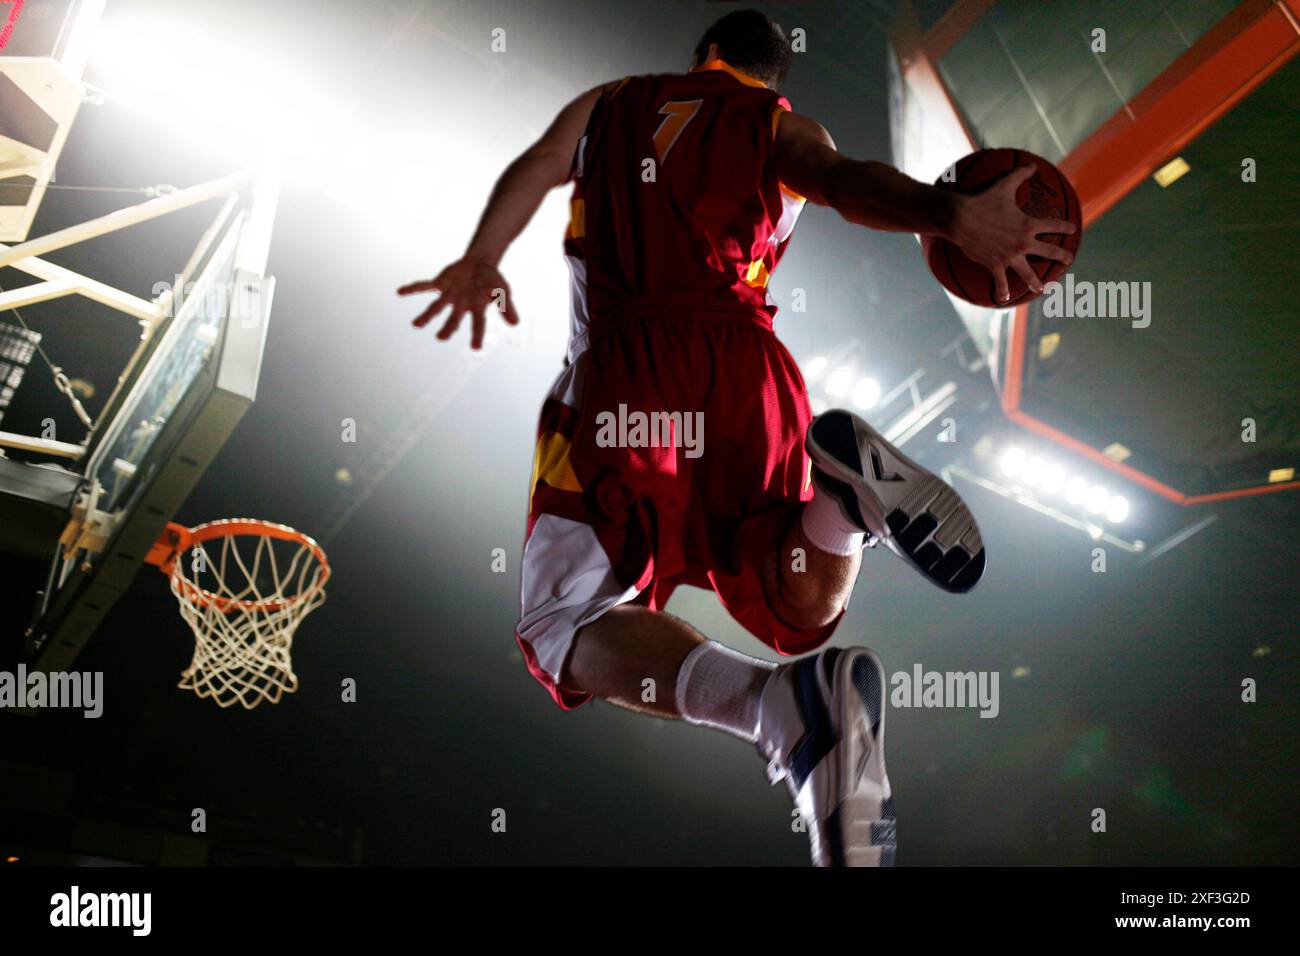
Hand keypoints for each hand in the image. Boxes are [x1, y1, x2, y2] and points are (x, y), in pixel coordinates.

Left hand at [398, 255, 517, 349]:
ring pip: (436, 308)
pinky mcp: (440, 284)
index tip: (476, 348)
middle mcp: (460, 306)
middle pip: (453, 320)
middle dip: (447, 328)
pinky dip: (413, 289)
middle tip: (441, 337)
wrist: (481, 262)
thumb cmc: (492, 279)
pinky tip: (400, 292)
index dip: (477, 335)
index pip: (478, 324)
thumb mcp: (502, 290)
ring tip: (416, 325)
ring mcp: (449, 296)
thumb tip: (515, 323)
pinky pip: (425, 287)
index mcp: (476, 309)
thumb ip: (506, 306)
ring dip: (426, 316)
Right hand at [948, 165, 1075, 302]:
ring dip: (1036, 281)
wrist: (962, 218)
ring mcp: (1010, 256)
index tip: (1072, 229)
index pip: (1053, 226)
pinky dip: (1002, 290)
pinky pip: (1000, 280)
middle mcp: (1023, 242)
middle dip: (1061, 255)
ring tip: (1042, 287)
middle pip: (1049, 251)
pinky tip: (1004, 297)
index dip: (1065, 227)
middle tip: (1068, 259)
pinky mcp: (995, 264)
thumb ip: (1020, 175)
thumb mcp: (1004, 185)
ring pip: (1028, 272)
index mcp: (1029, 224)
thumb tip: (1032, 165)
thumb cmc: (983, 200)